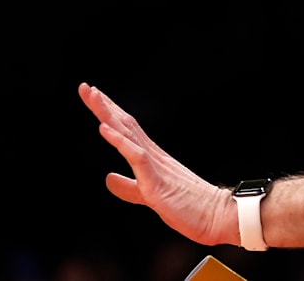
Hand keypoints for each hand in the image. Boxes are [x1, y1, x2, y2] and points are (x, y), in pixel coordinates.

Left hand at [78, 82, 235, 245]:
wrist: (218, 217)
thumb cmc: (188, 206)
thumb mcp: (149, 195)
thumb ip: (128, 187)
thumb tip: (107, 178)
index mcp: (150, 157)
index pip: (126, 128)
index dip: (108, 112)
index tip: (93, 95)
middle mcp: (152, 154)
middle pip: (123, 124)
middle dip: (103, 105)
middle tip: (85, 87)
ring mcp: (155, 165)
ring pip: (128, 133)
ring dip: (108, 113)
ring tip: (92, 95)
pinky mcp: (157, 180)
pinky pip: (136, 156)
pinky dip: (119, 140)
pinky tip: (104, 128)